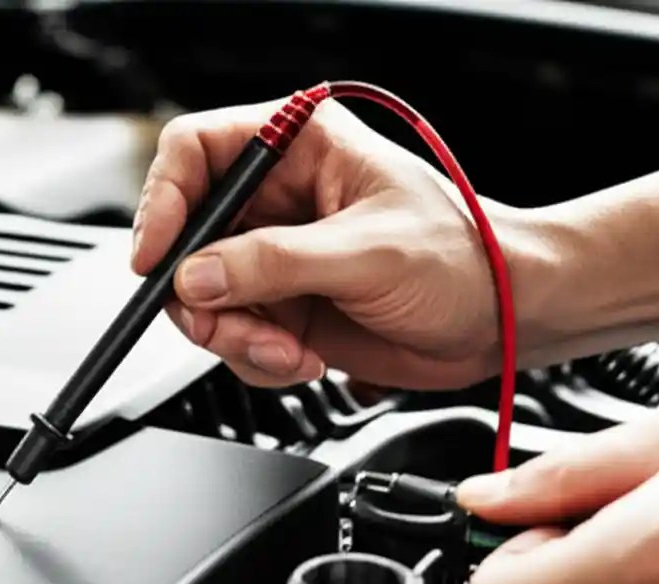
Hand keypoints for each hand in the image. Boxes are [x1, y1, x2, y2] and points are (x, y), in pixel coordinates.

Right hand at [131, 97, 558, 389]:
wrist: (501, 322)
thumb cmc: (464, 258)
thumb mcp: (367, 253)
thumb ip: (275, 263)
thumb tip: (198, 275)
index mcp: (297, 149)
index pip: (195, 153)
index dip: (163, 202)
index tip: (157, 258)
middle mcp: (275, 200)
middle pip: (185, 236)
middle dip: (200, 293)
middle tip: (230, 324)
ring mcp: (274, 258)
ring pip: (200, 296)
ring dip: (233, 336)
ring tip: (286, 351)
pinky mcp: (281, 308)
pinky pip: (230, 336)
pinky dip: (255, 359)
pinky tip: (302, 359)